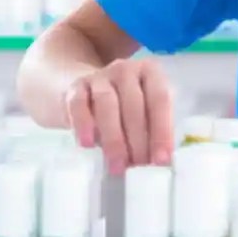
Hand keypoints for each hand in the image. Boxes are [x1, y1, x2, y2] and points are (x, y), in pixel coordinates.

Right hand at [65, 58, 174, 174]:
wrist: (85, 94)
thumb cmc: (124, 108)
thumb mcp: (144, 112)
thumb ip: (152, 130)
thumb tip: (160, 161)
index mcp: (150, 72)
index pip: (160, 100)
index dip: (162, 131)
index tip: (161, 160)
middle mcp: (126, 70)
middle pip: (134, 104)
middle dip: (138, 140)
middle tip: (138, 167)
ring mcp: (99, 76)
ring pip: (108, 104)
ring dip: (114, 138)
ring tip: (118, 165)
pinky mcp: (75, 87)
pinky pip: (78, 104)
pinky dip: (83, 124)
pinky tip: (88, 144)